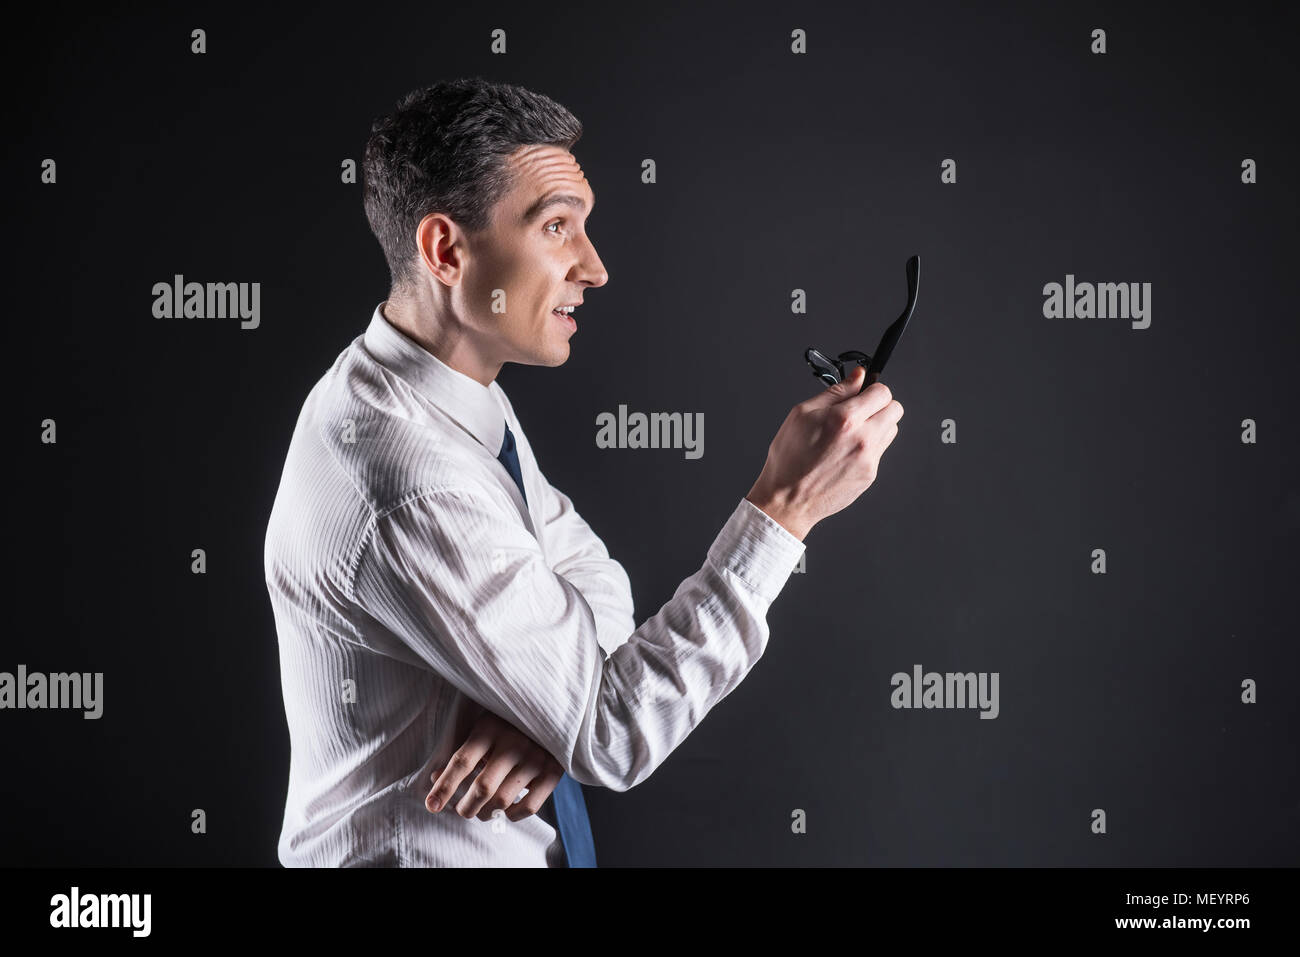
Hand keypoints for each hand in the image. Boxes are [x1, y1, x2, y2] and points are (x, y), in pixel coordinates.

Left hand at [426, 709, 565, 822]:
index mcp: (491, 727)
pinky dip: (513, 815)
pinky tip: (506, 811)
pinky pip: (529, 807)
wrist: (550, 711)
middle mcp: (514, 741)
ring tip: (481, 812)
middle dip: (465, 807)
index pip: (462, 762)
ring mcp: (536, 756)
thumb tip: (434, 781)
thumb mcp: (481, 730)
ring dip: (486, 814)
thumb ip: (461, 754)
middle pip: (483, 788)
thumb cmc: (506, 724)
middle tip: (461, 811)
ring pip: (503, 801)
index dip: (444, 787)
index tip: (431, 806)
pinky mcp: (553, 770)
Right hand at [746, 365, 902, 539]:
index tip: (864, 393)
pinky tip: (845, 452)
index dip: (872, 389)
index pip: (883, 392)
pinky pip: (879, 451)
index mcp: (845, 419)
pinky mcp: (870, 475)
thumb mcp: (803, 414)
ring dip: (877, 425)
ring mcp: (869, 459)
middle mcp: (862, 439)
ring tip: (852, 433)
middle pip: (895, 410)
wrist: (787, 499)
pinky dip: (868, 447)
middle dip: (880, 405)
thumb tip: (857, 376)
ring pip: (890, 430)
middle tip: (861, 411)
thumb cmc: (789, 458)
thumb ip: (836, 392)